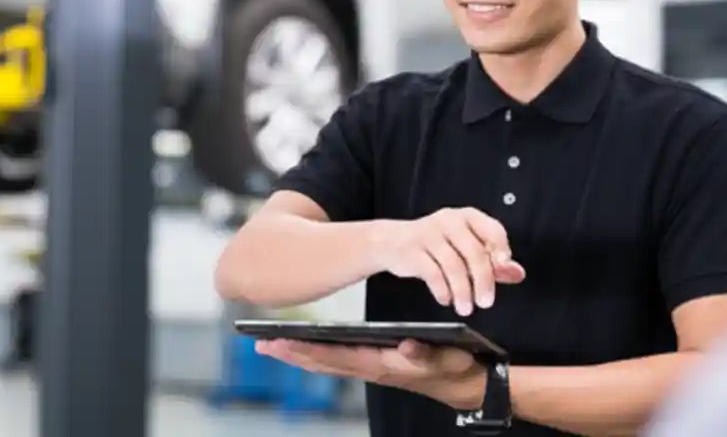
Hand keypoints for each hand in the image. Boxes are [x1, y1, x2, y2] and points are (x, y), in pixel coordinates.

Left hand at [257, 338, 486, 410]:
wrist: (465, 383)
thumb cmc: (455, 367)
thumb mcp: (444, 358)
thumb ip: (424, 354)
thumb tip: (406, 346)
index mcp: (380, 365)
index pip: (334, 358)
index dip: (306, 350)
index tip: (280, 342)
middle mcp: (369, 369)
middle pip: (321, 362)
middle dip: (291, 353)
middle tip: (260, 343)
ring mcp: (369, 368)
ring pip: (325, 363)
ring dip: (298, 354)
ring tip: (272, 344)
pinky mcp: (373, 364)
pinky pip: (336, 361)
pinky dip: (315, 354)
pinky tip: (303, 346)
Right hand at [372, 208, 525, 314]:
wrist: (392, 242)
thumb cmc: (434, 246)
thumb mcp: (464, 249)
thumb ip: (492, 262)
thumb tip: (516, 273)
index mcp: (468, 217)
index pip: (492, 230)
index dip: (501, 250)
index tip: (503, 269)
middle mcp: (449, 221)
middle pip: (474, 252)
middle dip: (483, 281)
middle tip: (486, 301)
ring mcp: (429, 233)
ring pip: (453, 265)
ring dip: (462, 291)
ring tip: (465, 307)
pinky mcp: (412, 249)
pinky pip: (432, 272)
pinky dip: (442, 290)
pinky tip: (445, 299)